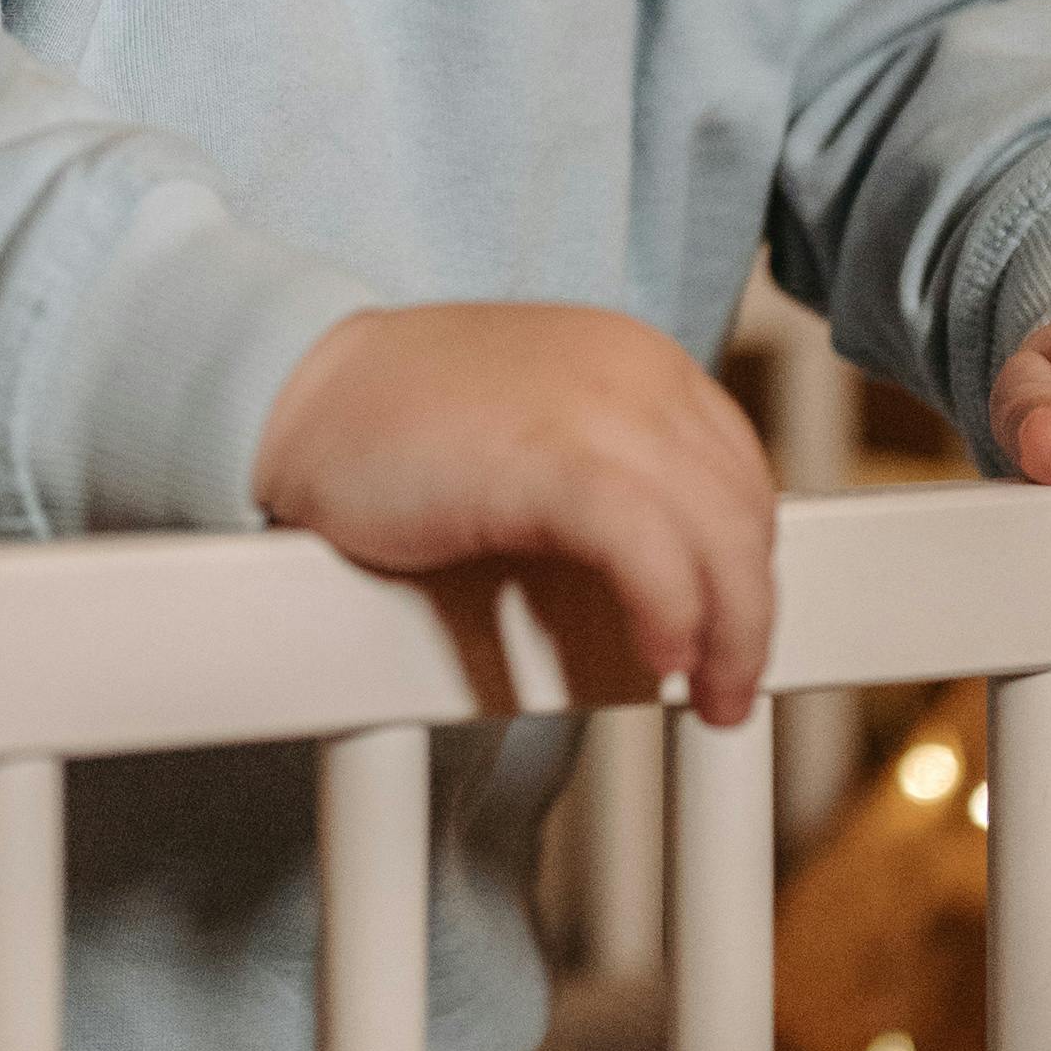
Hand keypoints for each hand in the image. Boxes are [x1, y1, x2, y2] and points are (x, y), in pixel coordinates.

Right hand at [253, 303, 777, 723]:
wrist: (299, 395)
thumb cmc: (395, 427)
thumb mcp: (533, 430)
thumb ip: (606, 476)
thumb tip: (676, 584)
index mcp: (635, 358)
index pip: (737, 469)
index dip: (745, 561)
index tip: (731, 622)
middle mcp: (633, 372)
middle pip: (742, 508)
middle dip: (751, 611)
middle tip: (732, 685)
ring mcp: (598, 409)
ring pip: (720, 537)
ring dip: (731, 632)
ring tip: (708, 692)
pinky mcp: (552, 460)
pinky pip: (652, 552)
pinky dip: (672, 612)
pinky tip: (658, 655)